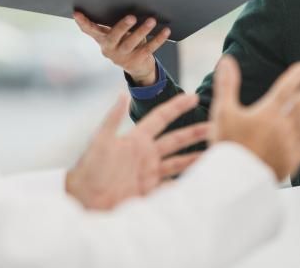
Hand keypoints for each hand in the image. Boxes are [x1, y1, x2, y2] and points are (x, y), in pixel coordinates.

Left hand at [65, 92, 209, 210]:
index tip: (194, 96)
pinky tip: (200, 181)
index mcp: (136, 140)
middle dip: (195, 132)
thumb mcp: (99, 143)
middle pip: (176, 140)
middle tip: (216, 125)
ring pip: (178, 162)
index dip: (177, 107)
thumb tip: (122, 94)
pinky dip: (186, 182)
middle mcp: (145, 155)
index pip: (160, 118)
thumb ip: (112, 119)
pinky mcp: (149, 192)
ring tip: (215, 153)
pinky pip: (172, 185)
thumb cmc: (88, 172)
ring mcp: (148, 174)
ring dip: (195, 157)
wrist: (82, 204)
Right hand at [73, 12, 169, 85]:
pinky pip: (148, 49)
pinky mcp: (137, 61)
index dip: (83, 22)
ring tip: (152, 20)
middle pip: (113, 37)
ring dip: (143, 31)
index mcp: (102, 39)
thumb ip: (114, 21)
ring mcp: (122, 56)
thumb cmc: (126, 40)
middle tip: (132, 17)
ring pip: (132, 43)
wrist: (138, 66)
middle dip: (122, 26)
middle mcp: (109, 49)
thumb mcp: (118, 32)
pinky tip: (166, 30)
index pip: (89, 30)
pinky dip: (158, 39)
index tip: (76, 12)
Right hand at [209, 56, 299, 181]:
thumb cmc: (227, 146)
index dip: (297, 76)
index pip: (287, 89)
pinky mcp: (291, 163)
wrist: (233, 182)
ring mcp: (289, 146)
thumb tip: (227, 60)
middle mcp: (283, 128)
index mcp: (267, 114)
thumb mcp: (222, 112)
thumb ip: (227, 85)